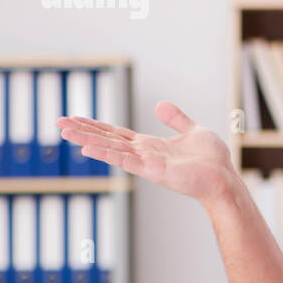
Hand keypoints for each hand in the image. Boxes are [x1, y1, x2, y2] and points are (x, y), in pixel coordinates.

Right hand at [57, 101, 234, 206]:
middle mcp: (144, 154)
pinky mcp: (154, 171)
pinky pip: (126, 161)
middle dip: (83, 131)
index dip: (96, 125)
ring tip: (65, 133)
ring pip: (111, 149)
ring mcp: (147, 163)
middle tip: (58, 122)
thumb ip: (176, 119)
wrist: (225, 178)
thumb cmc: (211, 160)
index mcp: (150, 146)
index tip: (75, 118)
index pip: (117, 134)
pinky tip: (89, 150)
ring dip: (88, 141)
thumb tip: (160, 104)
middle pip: (107, 140)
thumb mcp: (193, 130)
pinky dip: (108, 155)